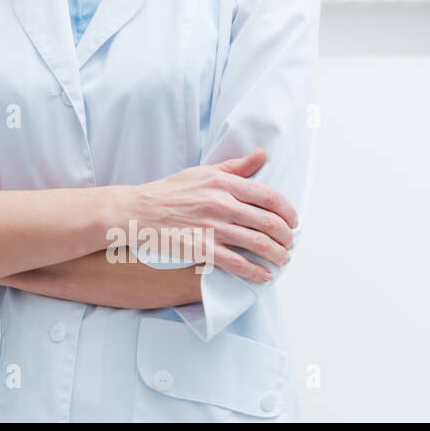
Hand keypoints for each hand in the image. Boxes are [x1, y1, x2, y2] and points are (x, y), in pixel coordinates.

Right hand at [114, 148, 296, 283]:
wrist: (137, 211)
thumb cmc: (169, 192)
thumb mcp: (201, 172)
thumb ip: (234, 166)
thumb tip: (261, 154)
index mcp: (222, 182)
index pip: (269, 196)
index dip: (288, 211)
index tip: (292, 220)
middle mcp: (220, 203)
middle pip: (269, 222)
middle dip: (286, 236)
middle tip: (288, 243)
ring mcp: (212, 227)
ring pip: (258, 244)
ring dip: (277, 255)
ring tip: (282, 259)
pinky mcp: (202, 248)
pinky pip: (238, 263)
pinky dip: (256, 272)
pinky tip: (264, 275)